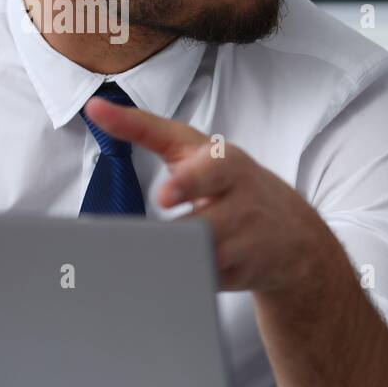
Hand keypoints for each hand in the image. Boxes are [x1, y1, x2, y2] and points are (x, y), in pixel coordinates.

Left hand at [84, 98, 319, 294]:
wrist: (292, 235)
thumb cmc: (232, 184)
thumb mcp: (198, 150)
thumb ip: (148, 130)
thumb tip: (95, 109)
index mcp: (226, 163)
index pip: (208, 166)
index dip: (186, 180)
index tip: (163, 195)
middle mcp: (241, 197)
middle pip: (208, 212)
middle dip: (186, 214)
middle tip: (164, 213)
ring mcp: (247, 237)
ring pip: (203, 250)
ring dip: (176, 253)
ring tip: (152, 254)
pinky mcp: (245, 270)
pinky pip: (207, 277)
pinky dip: (189, 276)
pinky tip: (185, 269)